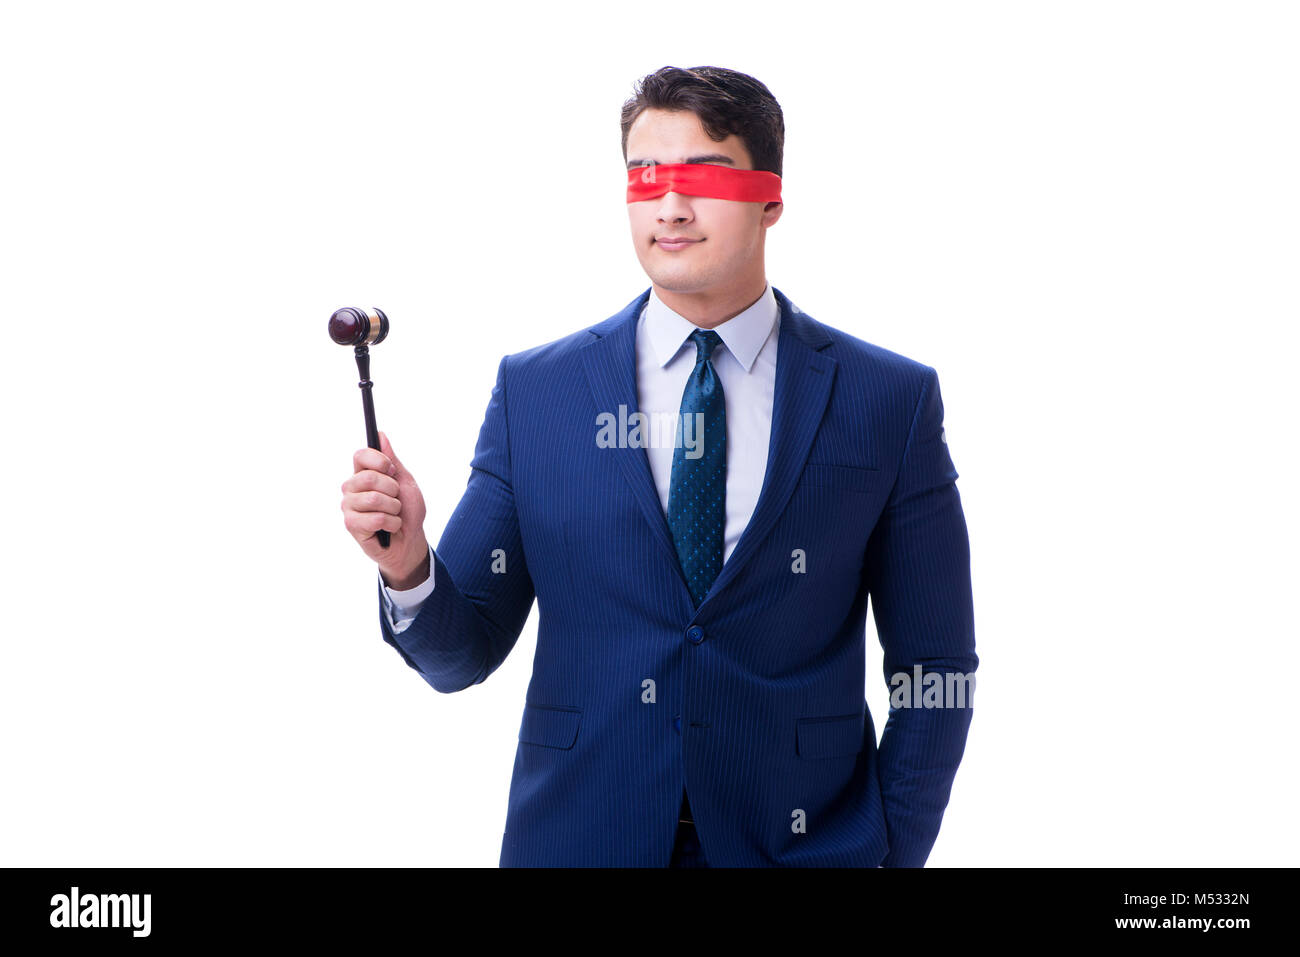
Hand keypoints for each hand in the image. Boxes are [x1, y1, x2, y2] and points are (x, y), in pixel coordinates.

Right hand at [341, 430, 429, 586]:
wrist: (411, 540)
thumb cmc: (407, 511)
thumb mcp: (405, 481)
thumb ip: (392, 459)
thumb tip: (380, 434)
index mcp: (362, 473)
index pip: (361, 455)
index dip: (379, 460)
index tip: (392, 470)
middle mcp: (351, 487)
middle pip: (369, 477)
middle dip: (392, 489)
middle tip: (396, 499)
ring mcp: (349, 506)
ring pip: (374, 499)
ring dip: (394, 509)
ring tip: (393, 514)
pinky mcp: (351, 525)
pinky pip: (375, 518)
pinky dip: (391, 523)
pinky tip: (388, 527)